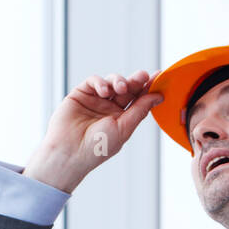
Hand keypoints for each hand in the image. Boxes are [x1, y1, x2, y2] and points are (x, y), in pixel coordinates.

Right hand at [23, 70, 163, 192]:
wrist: (69, 152)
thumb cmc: (97, 147)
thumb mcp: (124, 128)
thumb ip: (140, 109)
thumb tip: (159, 96)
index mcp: (122, 118)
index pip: (138, 99)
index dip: (148, 88)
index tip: (158, 76)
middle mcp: (109, 108)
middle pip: (127, 88)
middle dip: (135, 81)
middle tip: (142, 76)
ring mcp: (95, 100)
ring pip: (112, 82)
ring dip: (119, 81)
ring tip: (121, 88)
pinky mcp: (80, 94)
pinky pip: (93, 81)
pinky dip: (100, 82)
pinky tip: (104, 90)